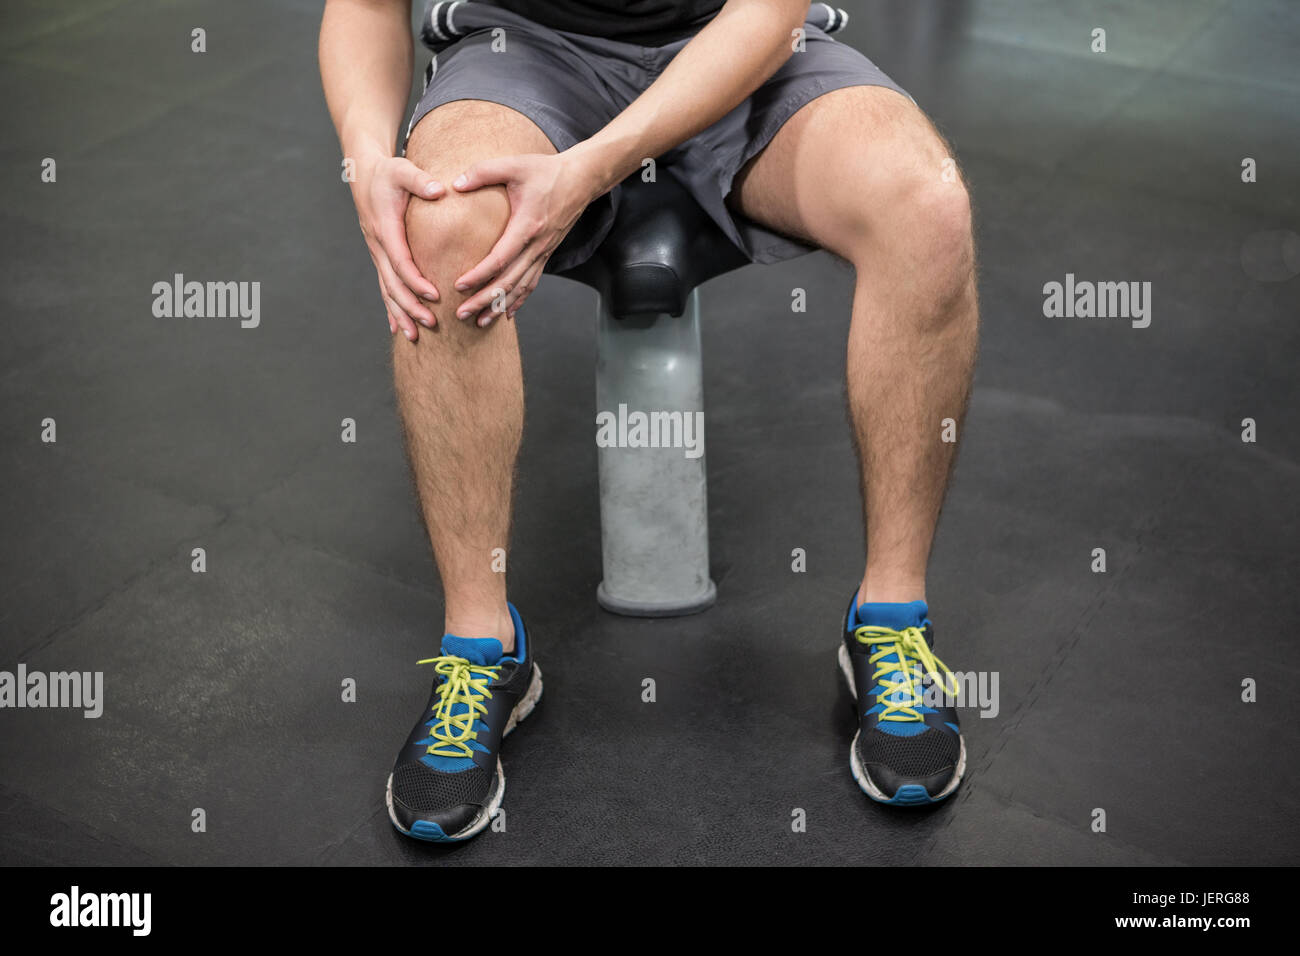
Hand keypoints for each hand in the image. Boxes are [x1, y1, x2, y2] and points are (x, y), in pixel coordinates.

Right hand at [354, 154, 444, 340]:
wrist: (364, 173)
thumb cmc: (387, 171)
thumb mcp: (402, 170)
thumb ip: (420, 180)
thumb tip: (439, 190)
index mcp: (385, 229)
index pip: (400, 262)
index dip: (416, 281)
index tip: (435, 295)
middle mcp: (378, 245)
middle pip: (393, 284)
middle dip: (411, 306)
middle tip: (432, 324)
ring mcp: (376, 252)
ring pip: (387, 290)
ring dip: (400, 313)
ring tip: (414, 336)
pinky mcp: (379, 255)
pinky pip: (385, 286)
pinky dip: (391, 307)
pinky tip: (398, 326)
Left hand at [450, 151, 594, 325]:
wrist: (581, 179)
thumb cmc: (546, 171)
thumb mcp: (514, 165)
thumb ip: (483, 172)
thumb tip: (455, 185)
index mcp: (527, 225)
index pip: (500, 259)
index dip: (479, 275)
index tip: (459, 286)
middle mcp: (537, 245)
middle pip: (509, 281)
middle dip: (484, 300)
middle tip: (462, 315)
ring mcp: (543, 252)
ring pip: (521, 287)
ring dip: (499, 306)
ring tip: (480, 322)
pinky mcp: (546, 253)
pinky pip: (532, 282)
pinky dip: (519, 300)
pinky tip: (506, 313)